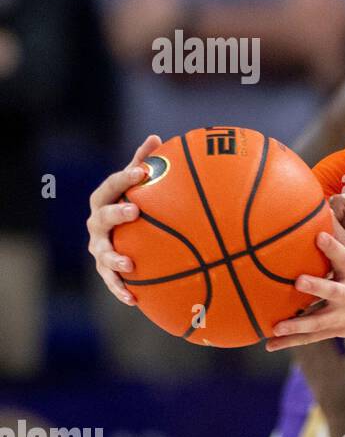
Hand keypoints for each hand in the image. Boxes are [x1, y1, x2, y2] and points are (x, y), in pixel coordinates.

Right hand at [86, 135, 161, 304]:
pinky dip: (121, 289)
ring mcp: (99, 248)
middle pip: (101, 218)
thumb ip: (144, 163)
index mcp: (105, 201)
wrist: (122, 235)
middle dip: (116, 213)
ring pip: (102, 253)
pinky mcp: (106, 270)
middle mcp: (97, 224)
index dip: (124, 178)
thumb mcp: (138, 185)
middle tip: (135, 210)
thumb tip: (156, 137)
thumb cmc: (134, 203)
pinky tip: (134, 300)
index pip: (111, 186)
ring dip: (114, 258)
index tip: (143, 172)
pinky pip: (112, 281)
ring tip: (129, 264)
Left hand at [264, 216, 344, 349]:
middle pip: (333, 291)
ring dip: (298, 325)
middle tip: (299, 281)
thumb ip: (338, 233)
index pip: (344, 256)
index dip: (333, 246)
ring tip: (276, 327)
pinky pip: (310, 338)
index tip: (319, 235)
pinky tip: (269, 343)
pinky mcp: (335, 330)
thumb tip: (320, 202)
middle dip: (317, 287)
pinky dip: (290, 342)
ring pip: (319, 321)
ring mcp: (342, 315)